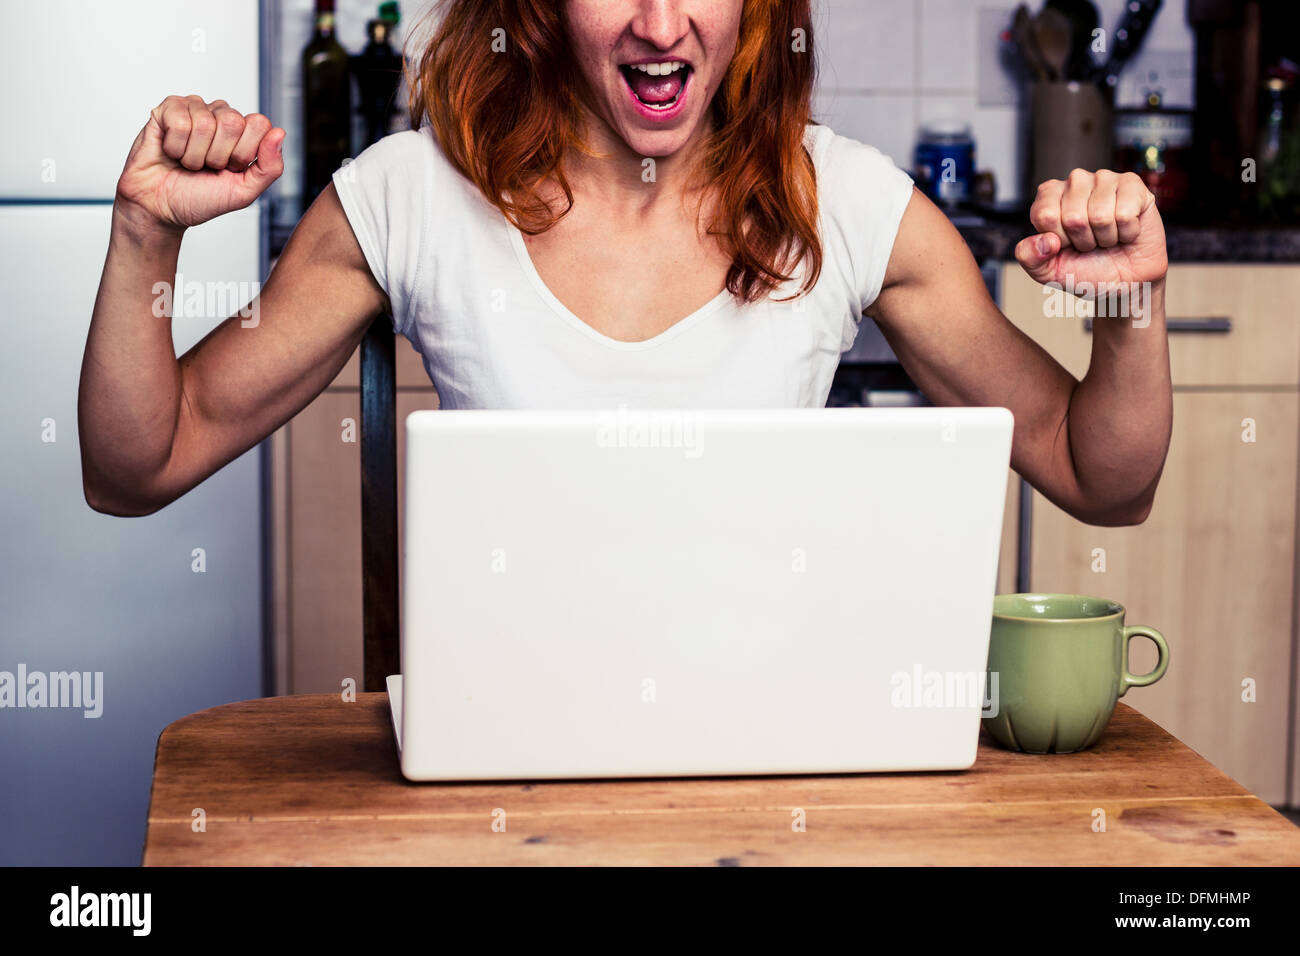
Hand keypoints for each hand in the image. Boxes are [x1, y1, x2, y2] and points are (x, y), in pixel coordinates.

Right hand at [115, 94, 285, 234]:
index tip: (231, 169)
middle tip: (207, 167)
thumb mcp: (244, 192)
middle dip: (218, 156)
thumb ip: (270, 167)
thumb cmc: (199, 198)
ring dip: (194, 155)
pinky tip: (172, 152)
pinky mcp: (167, 110)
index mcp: (243, 133)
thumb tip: (279, 133)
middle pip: (232, 121)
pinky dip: (175, 147)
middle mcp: (220, 116)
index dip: (244, 153)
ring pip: (204, 123)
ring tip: (188, 163)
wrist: (160, 208)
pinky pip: (179, 122)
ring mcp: (194, 110)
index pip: (259, 123)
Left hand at [1014, 169, 1167, 293]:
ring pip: (1100, 216)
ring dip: (1106, 238)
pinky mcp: (1132, 184)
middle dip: (1083, 241)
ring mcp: (1104, 179)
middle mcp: (1075, 181)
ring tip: (1108, 237)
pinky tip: (1126, 230)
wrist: (1125, 279)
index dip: (1058, 239)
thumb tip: (1044, 240)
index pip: (1044, 215)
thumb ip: (1029, 257)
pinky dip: (1127, 232)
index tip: (1066, 244)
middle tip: (1091, 243)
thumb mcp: (1048, 271)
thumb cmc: (1085, 269)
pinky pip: (1125, 214)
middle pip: (1072, 217)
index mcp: (1049, 196)